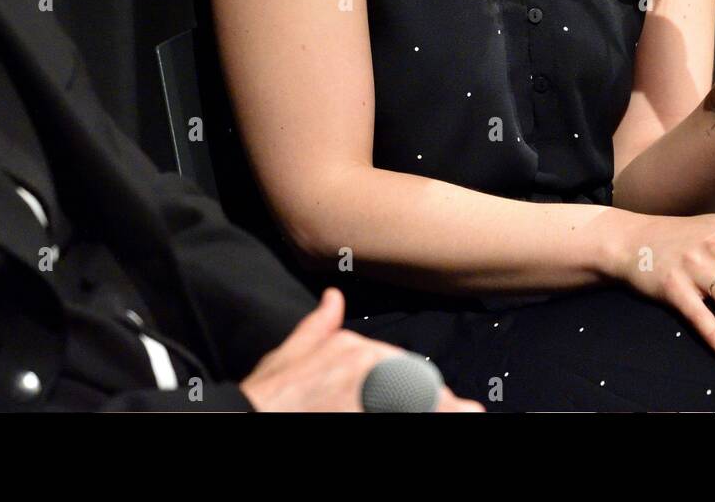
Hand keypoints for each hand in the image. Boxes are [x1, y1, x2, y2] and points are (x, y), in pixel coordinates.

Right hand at [240, 287, 485, 410]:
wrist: (244, 418)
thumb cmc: (269, 396)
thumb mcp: (291, 354)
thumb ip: (318, 326)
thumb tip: (332, 296)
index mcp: (353, 349)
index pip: (405, 369)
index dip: (430, 391)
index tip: (452, 402)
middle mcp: (366, 366)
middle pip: (418, 385)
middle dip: (442, 402)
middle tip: (469, 411)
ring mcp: (367, 392)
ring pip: (417, 399)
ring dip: (443, 407)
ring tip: (470, 414)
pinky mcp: (365, 411)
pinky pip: (405, 411)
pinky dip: (429, 413)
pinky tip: (456, 416)